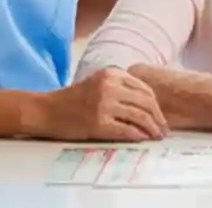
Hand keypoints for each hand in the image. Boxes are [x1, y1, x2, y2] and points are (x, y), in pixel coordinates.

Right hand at [40, 68, 167, 141]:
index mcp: (111, 73)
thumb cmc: (73, 100)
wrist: (48, 110)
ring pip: (140, 116)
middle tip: (163, 129)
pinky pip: (127, 130)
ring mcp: (104, 104)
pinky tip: (142, 139)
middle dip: (158, 118)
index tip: (160, 116)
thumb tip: (148, 105)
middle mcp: (109, 86)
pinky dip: (139, 136)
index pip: (144, 89)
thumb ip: (119, 88)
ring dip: (152, 129)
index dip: (156, 105)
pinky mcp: (99, 122)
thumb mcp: (97, 83)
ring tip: (157, 136)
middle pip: (146, 102)